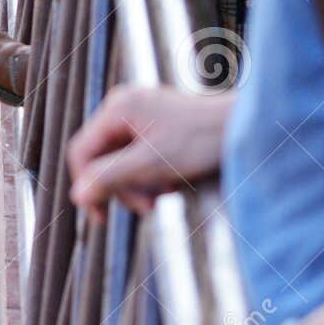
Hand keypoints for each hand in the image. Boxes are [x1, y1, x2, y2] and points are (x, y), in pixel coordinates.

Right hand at [66, 84, 232, 222]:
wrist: (247, 126)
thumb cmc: (202, 141)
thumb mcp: (153, 165)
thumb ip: (111, 178)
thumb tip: (76, 196)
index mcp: (117, 108)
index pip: (82, 152)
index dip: (86, 186)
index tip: (102, 218)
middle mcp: (123, 106)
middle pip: (101, 157)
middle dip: (122, 187)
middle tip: (150, 207)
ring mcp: (140, 113)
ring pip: (120, 159)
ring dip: (138, 184)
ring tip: (165, 194)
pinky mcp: (155, 123)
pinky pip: (137, 154)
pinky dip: (150, 173)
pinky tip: (172, 181)